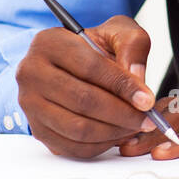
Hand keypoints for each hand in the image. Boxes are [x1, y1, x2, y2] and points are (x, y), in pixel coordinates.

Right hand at [16, 15, 157, 158]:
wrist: (71, 62)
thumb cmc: (96, 46)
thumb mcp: (119, 32)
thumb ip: (133, 46)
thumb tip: (138, 79)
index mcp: (48, 42)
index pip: (90, 68)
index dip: (122, 86)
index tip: (147, 100)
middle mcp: (31, 73)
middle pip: (82, 101)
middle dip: (122, 114)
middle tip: (147, 119)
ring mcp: (30, 104)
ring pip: (77, 128)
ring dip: (113, 132)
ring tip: (135, 126)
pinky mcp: (37, 128)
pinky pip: (71, 146)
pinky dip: (100, 146)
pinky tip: (118, 134)